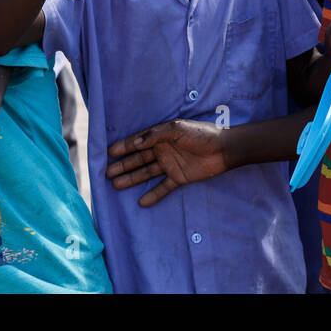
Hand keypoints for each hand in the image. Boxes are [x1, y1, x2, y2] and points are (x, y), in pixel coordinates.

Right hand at [106, 120, 228, 206]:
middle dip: (123, 165)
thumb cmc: (201, 134)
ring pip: (146, 173)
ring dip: (132, 178)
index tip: (108, 153)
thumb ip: (156, 135)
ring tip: (116, 184)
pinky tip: (141, 202)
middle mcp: (162, 150)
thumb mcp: (177, 129)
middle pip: (138, 159)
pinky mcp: (179, 177)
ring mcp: (170, 164)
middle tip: (106, 173)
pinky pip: (163, 187)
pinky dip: (153, 195)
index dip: (123, 147)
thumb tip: (135, 143)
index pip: (138, 142)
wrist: (224, 149)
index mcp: (161, 136)